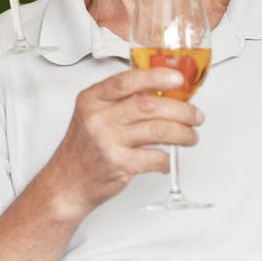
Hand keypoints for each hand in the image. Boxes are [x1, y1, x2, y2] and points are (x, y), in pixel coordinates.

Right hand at [45, 67, 203, 220]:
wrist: (66, 182)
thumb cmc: (83, 147)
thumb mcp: (92, 113)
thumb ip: (119, 100)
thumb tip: (159, 90)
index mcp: (92, 99)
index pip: (127, 81)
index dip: (155, 77)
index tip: (177, 79)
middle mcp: (98, 117)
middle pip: (148, 105)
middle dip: (180, 109)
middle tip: (195, 115)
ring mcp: (108, 141)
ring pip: (157, 130)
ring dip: (182, 133)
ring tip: (190, 135)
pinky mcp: (118, 164)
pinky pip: (154, 157)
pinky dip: (167, 159)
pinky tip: (168, 159)